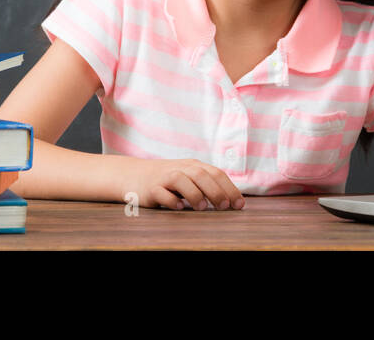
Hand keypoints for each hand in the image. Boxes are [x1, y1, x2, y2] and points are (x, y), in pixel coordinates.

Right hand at [123, 157, 245, 209]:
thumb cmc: (169, 180)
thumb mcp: (189, 177)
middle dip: (215, 190)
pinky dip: (170, 199)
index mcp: (194, 166)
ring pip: (181, 180)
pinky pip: (161, 192)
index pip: (216, 173)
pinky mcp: (151, 188)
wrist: (135, 175)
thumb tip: (233, 200)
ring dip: (194, 193)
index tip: (239, 205)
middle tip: (224, 206)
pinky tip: (178, 208)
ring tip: (202, 207)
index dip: (229, 188)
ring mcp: (165, 177)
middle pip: (201, 175)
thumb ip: (207, 184)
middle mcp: (181, 169)